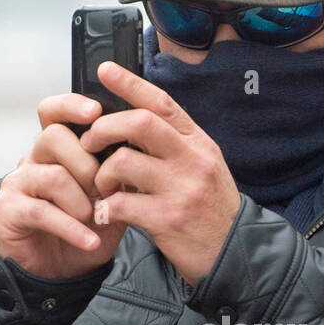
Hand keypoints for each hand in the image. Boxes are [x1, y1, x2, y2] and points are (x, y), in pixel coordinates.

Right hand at [0, 92, 128, 278]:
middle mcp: (34, 160)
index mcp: (57, 150)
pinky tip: (89, 240)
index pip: (54, 112)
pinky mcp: (9, 210)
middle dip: (87, 165)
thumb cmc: (84, 230)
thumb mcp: (111, 200)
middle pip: (54, 137)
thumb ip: (119, 174)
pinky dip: (72, 228)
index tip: (96, 111)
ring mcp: (18, 183)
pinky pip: (42, 211)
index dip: (71, 106)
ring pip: (52, 175)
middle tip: (103, 193)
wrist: (59, 273)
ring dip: (81, 202)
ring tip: (94, 219)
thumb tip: (135, 151)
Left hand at [80, 61, 240, 284]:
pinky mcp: (167, 220)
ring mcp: (181, 190)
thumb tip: (134, 121)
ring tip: (102, 188)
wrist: (234, 254)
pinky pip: (121, 204)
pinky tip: (106, 214)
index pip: (162, 103)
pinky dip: (105, 208)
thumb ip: (175, 145)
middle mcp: (192, 161)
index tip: (104, 70)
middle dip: (103, 128)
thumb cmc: (211, 210)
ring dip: (101, 174)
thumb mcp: (204, 168)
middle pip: (139, 123)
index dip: (130, 83)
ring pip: (123, 162)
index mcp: (199, 143)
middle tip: (88, 143)